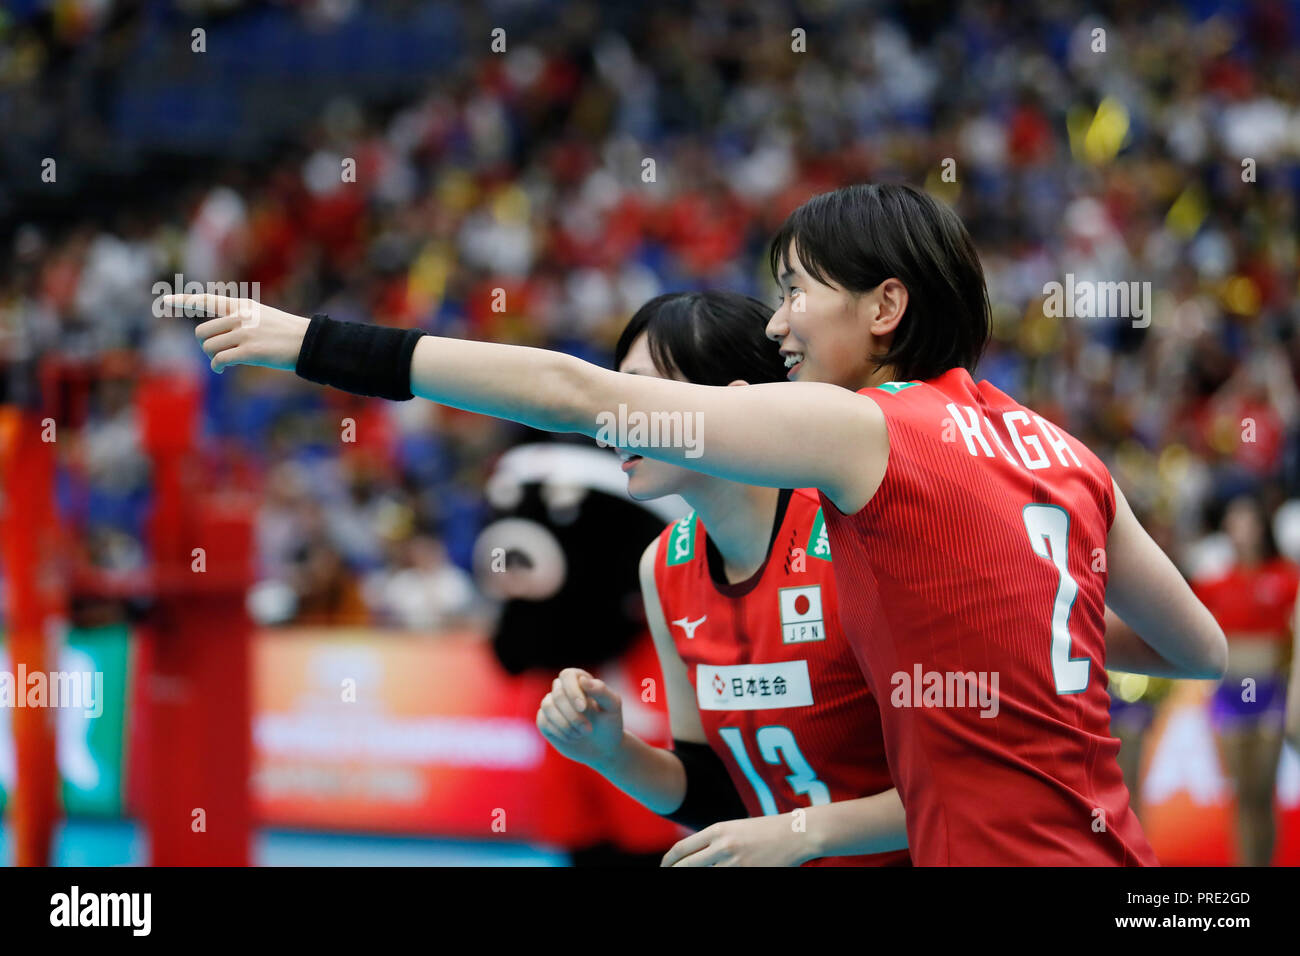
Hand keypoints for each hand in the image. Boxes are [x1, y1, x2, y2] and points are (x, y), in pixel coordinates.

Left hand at [166, 293, 310, 373]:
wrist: (309, 342)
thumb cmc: (287, 333)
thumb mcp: (262, 317)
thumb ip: (239, 320)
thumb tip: (217, 339)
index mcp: (242, 305)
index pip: (206, 300)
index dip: (183, 302)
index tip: (163, 302)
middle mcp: (240, 316)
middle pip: (202, 332)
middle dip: (206, 344)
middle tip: (218, 351)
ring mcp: (244, 333)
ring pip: (209, 347)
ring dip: (212, 356)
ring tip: (225, 360)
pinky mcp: (249, 350)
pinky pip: (221, 359)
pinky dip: (218, 365)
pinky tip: (222, 368)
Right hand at [535, 668, 624, 767]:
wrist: (603, 747)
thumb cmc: (609, 723)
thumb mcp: (612, 706)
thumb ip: (600, 690)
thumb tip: (582, 680)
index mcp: (579, 680)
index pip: (567, 675)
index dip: (573, 691)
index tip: (583, 708)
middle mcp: (562, 689)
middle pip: (558, 694)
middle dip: (573, 715)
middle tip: (588, 729)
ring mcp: (552, 704)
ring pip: (548, 706)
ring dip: (566, 724)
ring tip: (581, 734)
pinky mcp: (545, 720)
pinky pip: (543, 721)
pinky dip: (560, 732)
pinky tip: (573, 737)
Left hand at [661, 814, 813, 866]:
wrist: (797, 833)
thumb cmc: (767, 830)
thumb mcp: (736, 827)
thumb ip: (716, 839)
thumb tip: (696, 854)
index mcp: (718, 830)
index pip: (682, 848)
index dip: (668, 861)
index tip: (664, 867)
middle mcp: (722, 846)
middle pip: (687, 866)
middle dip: (674, 873)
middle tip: (668, 876)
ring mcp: (735, 863)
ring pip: (704, 875)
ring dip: (694, 879)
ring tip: (686, 878)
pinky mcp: (748, 874)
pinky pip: (725, 880)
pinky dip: (716, 879)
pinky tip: (716, 878)